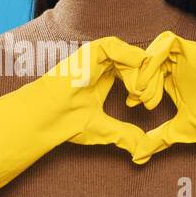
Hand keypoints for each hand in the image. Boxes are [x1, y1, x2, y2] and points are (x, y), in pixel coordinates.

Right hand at [63, 36, 174, 162]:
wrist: (46, 119)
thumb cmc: (67, 122)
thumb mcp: (105, 129)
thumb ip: (125, 135)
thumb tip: (143, 150)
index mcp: (106, 78)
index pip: (136, 73)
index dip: (147, 86)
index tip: (148, 106)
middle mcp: (102, 64)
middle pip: (138, 63)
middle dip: (149, 81)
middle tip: (149, 102)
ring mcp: (96, 57)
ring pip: (130, 55)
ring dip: (141, 74)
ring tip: (138, 95)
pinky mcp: (89, 52)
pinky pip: (116, 46)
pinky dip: (130, 61)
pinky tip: (131, 84)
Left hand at [123, 31, 195, 168]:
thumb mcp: (182, 130)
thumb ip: (160, 139)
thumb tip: (138, 156)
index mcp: (173, 82)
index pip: (146, 79)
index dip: (136, 90)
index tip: (132, 104)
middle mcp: (176, 67)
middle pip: (146, 64)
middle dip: (138, 80)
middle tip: (137, 99)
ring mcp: (183, 56)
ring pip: (152, 53)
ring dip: (145, 70)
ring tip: (144, 91)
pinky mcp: (191, 47)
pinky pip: (165, 42)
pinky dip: (155, 57)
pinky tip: (153, 77)